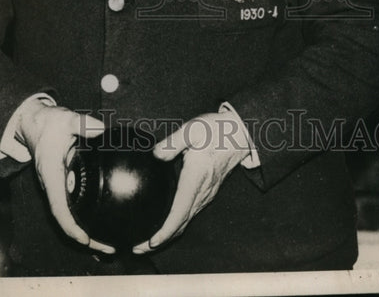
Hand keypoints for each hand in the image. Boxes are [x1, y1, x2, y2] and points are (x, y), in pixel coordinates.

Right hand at [18, 101, 114, 253]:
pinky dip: (85, 218)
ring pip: (69, 216)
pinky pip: (72, 206)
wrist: (35, 122)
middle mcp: (53, 186)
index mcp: (52, 175)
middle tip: (110, 249)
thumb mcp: (65, 120)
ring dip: (86, 232)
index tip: (85, 240)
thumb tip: (101, 129)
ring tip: (109, 243)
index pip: (59, 209)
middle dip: (85, 239)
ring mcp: (57, 186)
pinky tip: (102, 219)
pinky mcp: (63, 183)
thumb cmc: (49, 123)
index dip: (71, 227)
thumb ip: (82, 124)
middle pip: (66, 220)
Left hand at [133, 110, 250, 253]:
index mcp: (196, 179)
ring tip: (146, 242)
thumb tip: (155, 154)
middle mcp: (202, 192)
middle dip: (160, 241)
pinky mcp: (207, 192)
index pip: (180, 213)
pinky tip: (165, 223)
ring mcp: (206, 194)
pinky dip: (176, 225)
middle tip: (137, 248)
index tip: (150, 242)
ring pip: (186, 222)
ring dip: (167, 235)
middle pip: (181, 225)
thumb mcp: (193, 129)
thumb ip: (173, 142)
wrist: (240, 134)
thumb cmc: (216, 130)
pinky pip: (190, 214)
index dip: (165, 231)